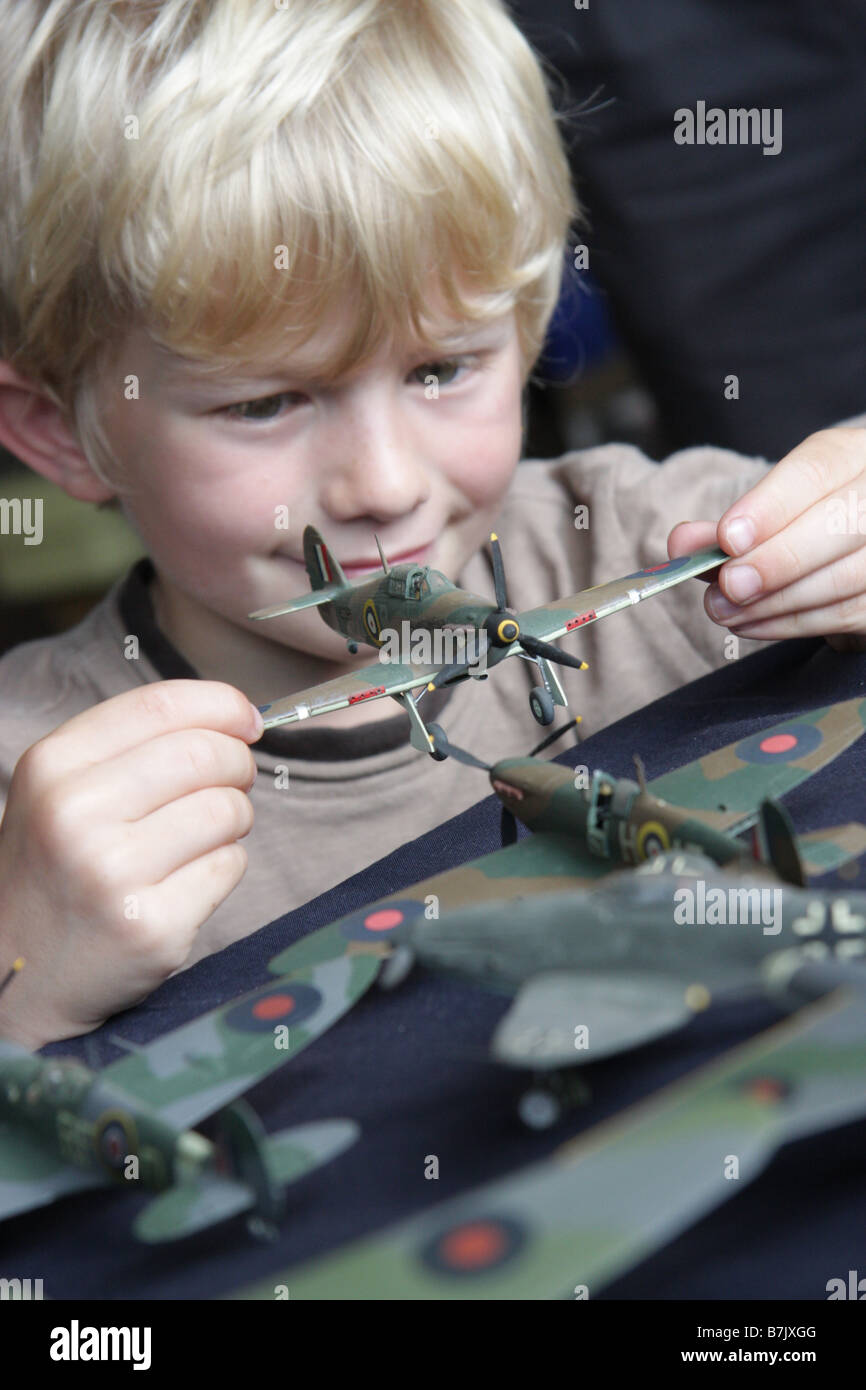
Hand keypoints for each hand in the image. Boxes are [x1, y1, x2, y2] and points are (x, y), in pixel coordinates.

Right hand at [0, 681, 262, 1046]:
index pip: (161, 704)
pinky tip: (184, 883)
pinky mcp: (150, 926)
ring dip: (234, 820)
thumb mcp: (61, 791)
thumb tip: (237, 718)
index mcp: (52, 766)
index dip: (221, 705)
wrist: (17, 973)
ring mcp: (112, 873)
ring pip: (227, 811)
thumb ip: (136, 745)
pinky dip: (223, 868)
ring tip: (199, 839)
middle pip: (205, 755)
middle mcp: (75, 815)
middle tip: (232, 784)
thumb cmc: (57, 870)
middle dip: (237, 765)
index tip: (249, 720)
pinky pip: (229, 867)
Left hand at [668, 427, 865, 650]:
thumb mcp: (768, 508)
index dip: (770, 507)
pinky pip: (844, 614)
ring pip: (844, 577)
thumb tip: (682, 545)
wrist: (851, 545)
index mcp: (852, 455)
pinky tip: (750, 622)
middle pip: (841, 523)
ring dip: (774, 601)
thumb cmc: (804, 520)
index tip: (727, 539)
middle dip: (776, 560)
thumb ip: (727, 526)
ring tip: (724, 610)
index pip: (815, 472)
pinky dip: (789, 623)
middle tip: (727, 585)